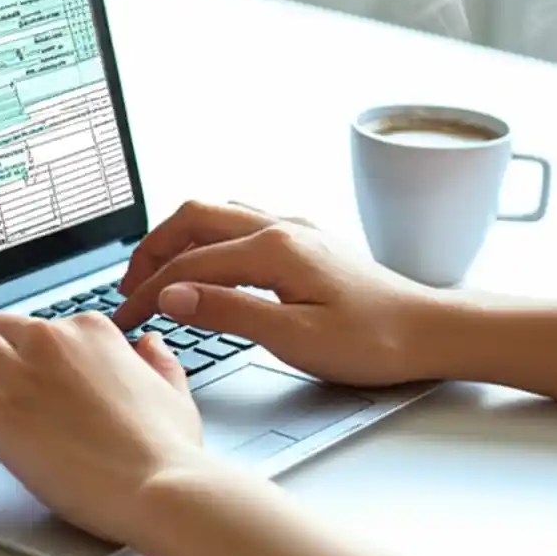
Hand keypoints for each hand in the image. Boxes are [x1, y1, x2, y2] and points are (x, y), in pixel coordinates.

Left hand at [0, 313, 205, 545]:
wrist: (158, 486)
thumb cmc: (167, 452)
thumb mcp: (174, 394)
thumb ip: (159, 364)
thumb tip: (150, 345)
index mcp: (93, 333)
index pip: (41, 328)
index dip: (25, 356)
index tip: (22, 382)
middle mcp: (53, 340)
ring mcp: (23, 371)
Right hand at [113, 201, 447, 386]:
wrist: (431, 332)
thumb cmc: (373, 341)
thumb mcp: (294, 338)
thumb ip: (228, 311)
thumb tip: (171, 294)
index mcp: (273, 249)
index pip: (188, 265)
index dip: (148, 291)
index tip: (125, 318)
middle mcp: (280, 227)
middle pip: (192, 218)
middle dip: (152, 250)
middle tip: (129, 289)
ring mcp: (294, 229)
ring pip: (215, 214)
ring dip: (178, 238)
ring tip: (156, 273)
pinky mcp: (305, 240)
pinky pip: (239, 222)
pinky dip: (207, 237)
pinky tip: (206, 262)